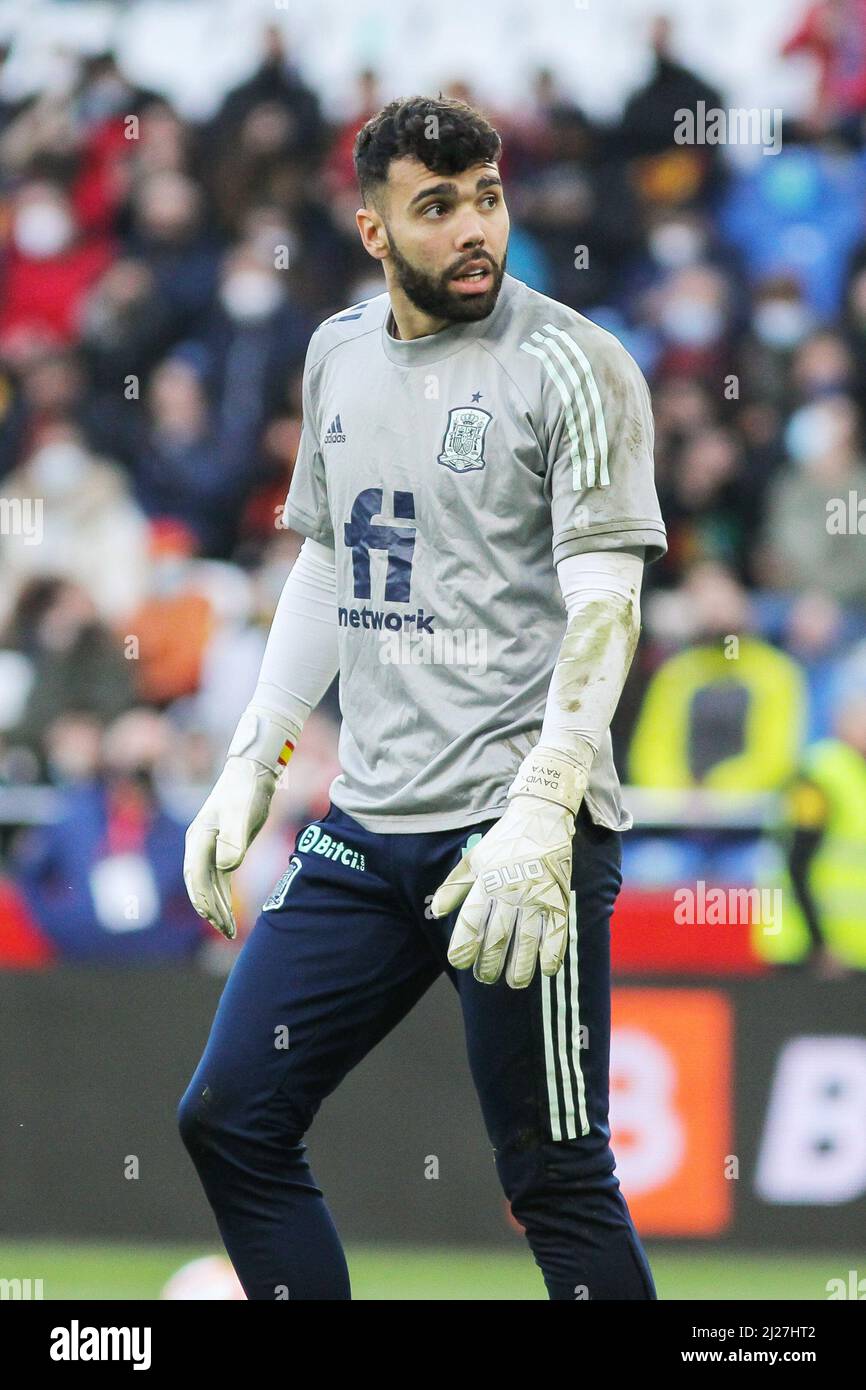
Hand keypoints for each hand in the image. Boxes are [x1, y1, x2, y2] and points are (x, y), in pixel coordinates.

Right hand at [183, 756, 276, 939]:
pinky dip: (223, 895)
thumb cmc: (246, 791)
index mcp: (199, 838)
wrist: (252, 773)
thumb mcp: (241, 814)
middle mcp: (199, 845)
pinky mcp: (223, 848)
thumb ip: (233, 839)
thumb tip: (226, 867)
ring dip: (216, 906)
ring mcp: (209, 848)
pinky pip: (219, 878)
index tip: (215, 917)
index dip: (204, 898)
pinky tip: (230, 911)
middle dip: (209, 909)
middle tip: (225, 931)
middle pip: (198, 884)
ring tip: (228, 929)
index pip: (196, 875)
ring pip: (208, 884)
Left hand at [430, 796, 574, 988]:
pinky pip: (558, 930)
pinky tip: (548, 969)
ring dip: (520, 966)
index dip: (464, 945)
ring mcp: (537, 896)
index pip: (472, 921)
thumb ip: (455, 886)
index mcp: (487, 881)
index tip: (460, 961)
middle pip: (498, 936)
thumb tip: (439, 912)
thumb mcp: (474, 859)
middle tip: (485, 978)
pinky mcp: (558, 897)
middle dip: (490, 963)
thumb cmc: (504, 841)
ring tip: (514, 983)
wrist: (541, 818)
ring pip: (527, 940)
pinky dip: (553, 952)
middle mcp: (511, 891)